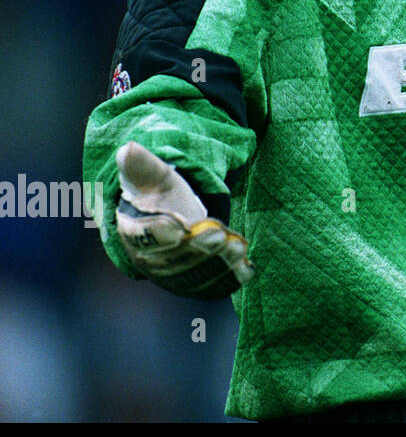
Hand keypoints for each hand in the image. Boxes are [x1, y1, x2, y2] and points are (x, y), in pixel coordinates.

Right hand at [115, 141, 254, 297]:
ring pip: (192, 278)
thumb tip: (127, 149)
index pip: (145, 237)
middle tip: (223, 235)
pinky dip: (228, 281)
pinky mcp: (192, 285)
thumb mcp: (156, 176)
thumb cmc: (162, 193)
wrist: (173, 217)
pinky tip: (247, 269)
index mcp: (132, 232)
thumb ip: (144, 165)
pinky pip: (209, 288)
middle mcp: (148, 260)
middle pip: (172, 262)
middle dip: (199, 250)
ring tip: (239, 248)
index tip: (186, 224)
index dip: (165, 233)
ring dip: (217, 266)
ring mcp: (170, 277)